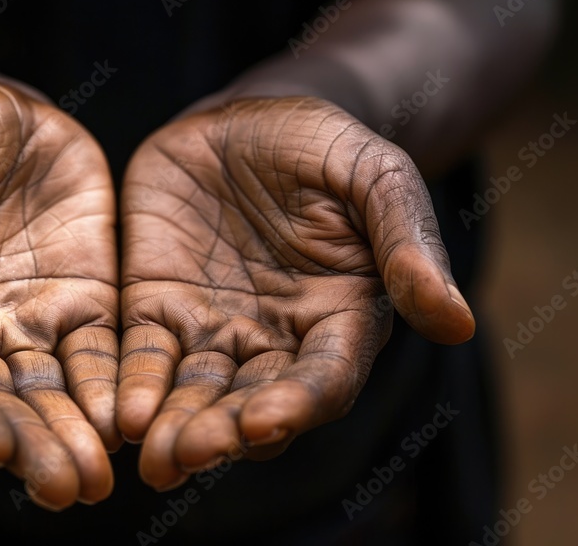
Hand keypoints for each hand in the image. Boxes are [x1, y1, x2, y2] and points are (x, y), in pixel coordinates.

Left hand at [117, 96, 474, 490]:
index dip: (295, 404)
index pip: (322, 378)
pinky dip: (133, 387)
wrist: (248, 118)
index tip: (263, 423)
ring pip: (194, 391)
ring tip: (155, 458)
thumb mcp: (375, 178)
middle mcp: (276, 339)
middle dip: (222, 431)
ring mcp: (214, 327)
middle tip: (191, 455)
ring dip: (174, 427)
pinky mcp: (157, 307)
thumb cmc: (325, 147)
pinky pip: (144, 355)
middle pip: (251, 400)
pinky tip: (119, 415)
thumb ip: (407, 245)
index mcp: (340, 319)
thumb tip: (458, 324)